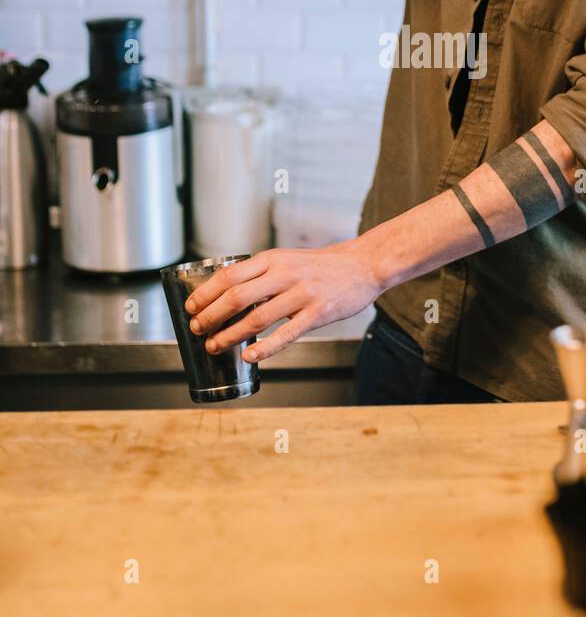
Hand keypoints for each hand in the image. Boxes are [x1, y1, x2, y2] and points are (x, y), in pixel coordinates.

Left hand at [183, 241, 384, 363]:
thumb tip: (229, 296)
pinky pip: (285, 335)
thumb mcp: (287, 259)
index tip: (191, 307)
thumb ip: (262, 275)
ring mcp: (301, 295)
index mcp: (273, 259)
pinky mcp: (317, 314)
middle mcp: (284, 274)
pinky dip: (264, 348)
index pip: (229, 276)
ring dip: (230, 335)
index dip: (205, 294)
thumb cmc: (323, 266)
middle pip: (236, 297)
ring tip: (215, 345)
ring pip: (256, 318)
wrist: (363, 265)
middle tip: (197, 330)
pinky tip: (250, 357)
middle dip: (210, 316)